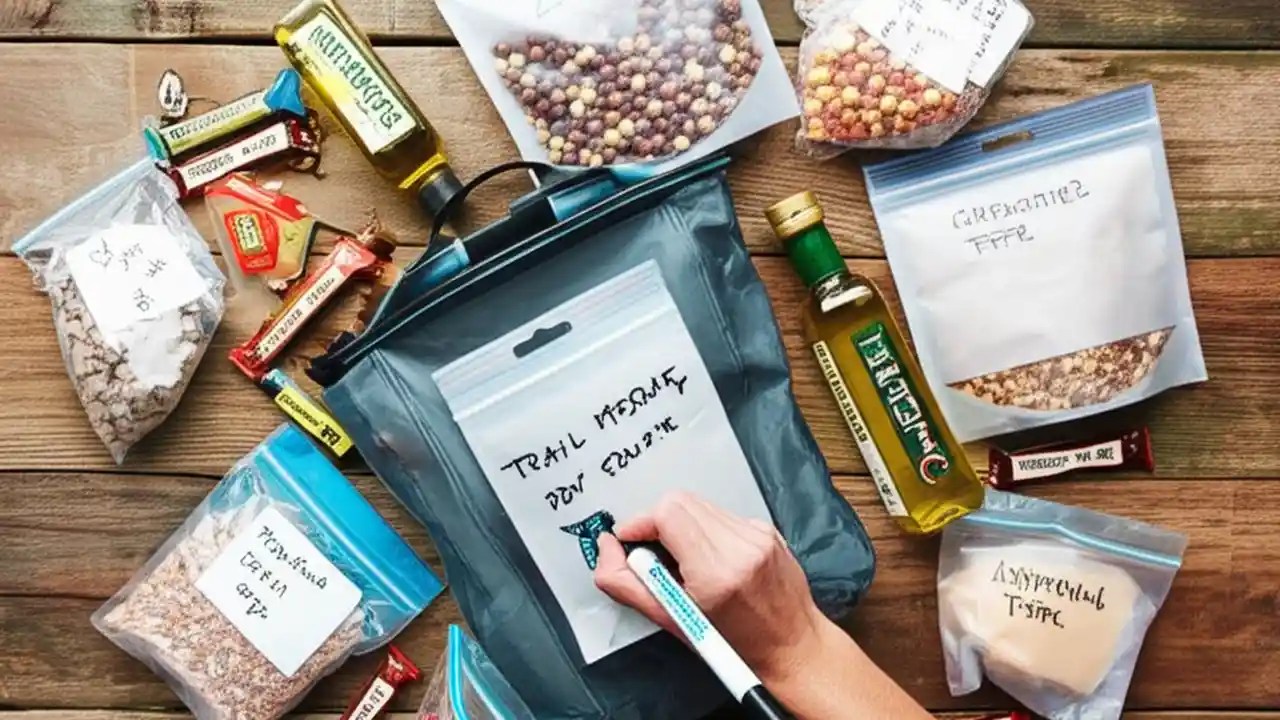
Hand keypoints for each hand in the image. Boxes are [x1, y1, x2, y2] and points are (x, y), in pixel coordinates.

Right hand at [594, 491, 826, 682]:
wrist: (791, 647)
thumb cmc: (735, 646)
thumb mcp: (672, 622)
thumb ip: (627, 584)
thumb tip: (606, 548)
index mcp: (717, 572)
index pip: (667, 513)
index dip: (640, 523)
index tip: (630, 540)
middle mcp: (741, 546)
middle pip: (680, 502)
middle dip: (657, 523)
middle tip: (654, 554)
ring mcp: (757, 534)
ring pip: (699, 505)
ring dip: (681, 526)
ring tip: (685, 561)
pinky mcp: (766, 529)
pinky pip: (720, 514)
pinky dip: (705, 531)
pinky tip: (710, 559)